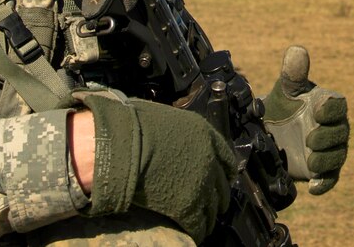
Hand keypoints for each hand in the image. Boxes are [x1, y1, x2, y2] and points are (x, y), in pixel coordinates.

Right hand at [77, 92, 237, 242]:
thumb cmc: (137, 125)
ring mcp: (201, 185)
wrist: (126, 147)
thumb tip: (174, 139)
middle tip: (215, 205)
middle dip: (219, 197)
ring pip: (212, 209)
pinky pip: (198, 225)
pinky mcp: (188, 207)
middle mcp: (209, 161)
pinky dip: (197, 231)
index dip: (226, 172)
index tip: (226, 179)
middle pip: (222, 186)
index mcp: (206, 136)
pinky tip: (194, 234)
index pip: (227, 158)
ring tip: (205, 224)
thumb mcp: (169, 119)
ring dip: (209, 217)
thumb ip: (180, 133)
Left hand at [261, 45, 348, 194]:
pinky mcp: (322, 170)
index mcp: (328, 105)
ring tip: (310, 160)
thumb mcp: (284, 89)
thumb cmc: (282, 105)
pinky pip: (330, 179)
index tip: (316, 110)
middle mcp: (334, 127)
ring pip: (337, 157)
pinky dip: (324, 184)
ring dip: (325, 160)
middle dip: (327, 138)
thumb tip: (297, 50)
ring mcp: (330, 150)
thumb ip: (292, 73)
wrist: (270, 132)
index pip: (339, 106)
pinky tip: (313, 187)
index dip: (331, 109)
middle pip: (341, 134)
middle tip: (309, 139)